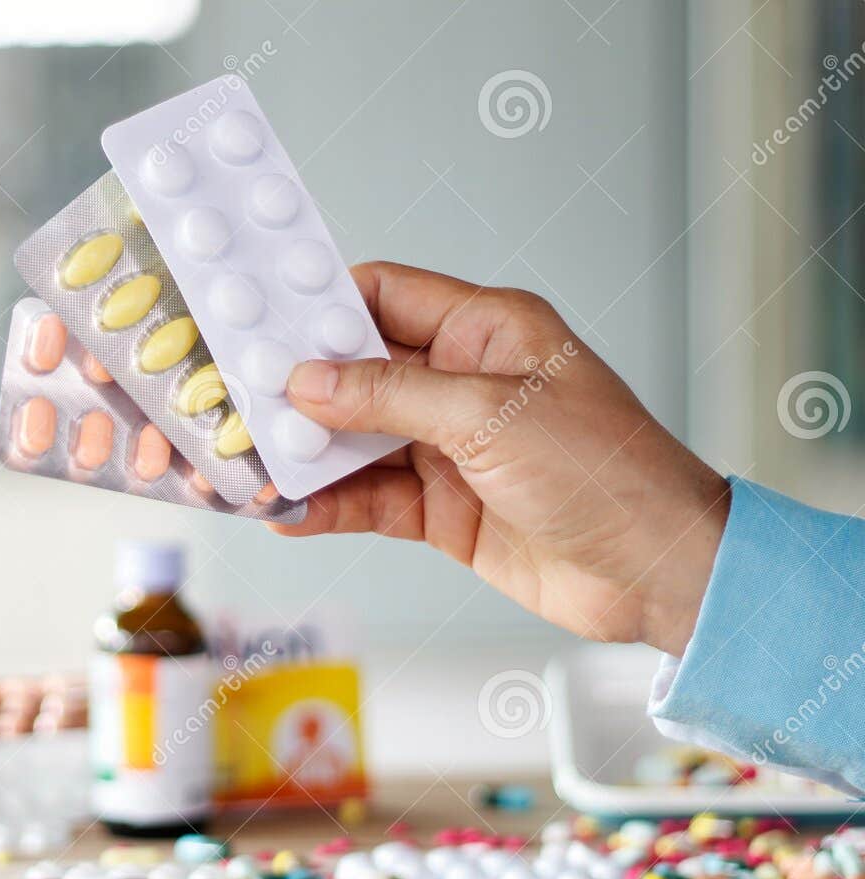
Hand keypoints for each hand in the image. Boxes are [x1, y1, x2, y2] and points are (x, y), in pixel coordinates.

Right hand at [273, 261, 729, 656]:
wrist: (655, 572)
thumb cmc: (608, 472)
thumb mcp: (490, 416)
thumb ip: (391, 396)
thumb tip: (309, 382)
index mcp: (486, 331)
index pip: (384, 296)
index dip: (321, 306)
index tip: (259, 320)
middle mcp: (460, 384)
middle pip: (355, 374)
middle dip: (296, 390)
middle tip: (232, 402)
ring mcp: (448, 449)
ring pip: (353, 443)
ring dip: (303, 457)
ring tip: (248, 467)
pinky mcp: (441, 510)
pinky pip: (367, 501)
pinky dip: (326, 507)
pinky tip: (289, 511)